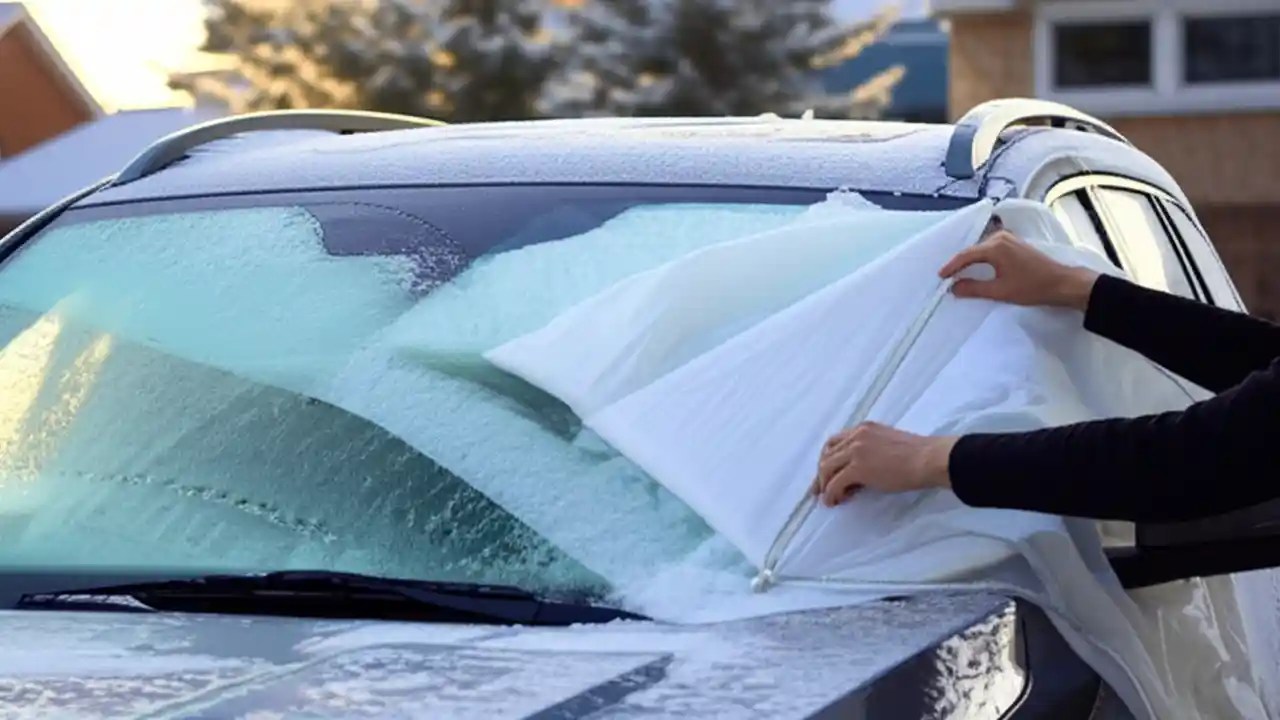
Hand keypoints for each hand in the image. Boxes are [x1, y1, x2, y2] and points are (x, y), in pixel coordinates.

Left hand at [812, 423, 956, 507]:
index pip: (836, 442)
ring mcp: (856, 450)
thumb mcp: (889, 444)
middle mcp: (856, 435)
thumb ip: (872, 451)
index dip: (827, 459)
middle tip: (819, 490)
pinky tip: (834, 502)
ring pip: (826, 468)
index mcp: (864, 428)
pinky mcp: (858, 467)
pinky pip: (835, 483)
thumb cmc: (918, 455)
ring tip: (829, 499)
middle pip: (827, 454)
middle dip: (821, 474)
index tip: (826, 474)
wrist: (929, 459)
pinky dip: (830, 494)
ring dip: (824, 485)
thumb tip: (861, 474)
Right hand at [939, 227, 1099, 310]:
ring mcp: (1009, 238)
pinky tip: (978, 266)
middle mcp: (1001, 237)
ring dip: (971, 260)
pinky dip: (982, 257)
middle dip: (959, 262)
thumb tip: (954, 287)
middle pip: (973, 249)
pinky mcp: (1015, 243)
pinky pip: (991, 248)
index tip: (940, 277)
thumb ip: (974, 288)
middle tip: (947, 275)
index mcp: (995, 246)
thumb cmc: (1032, 287)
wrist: (1062, 283)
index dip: (951, 267)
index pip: (966, 255)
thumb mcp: (1000, 291)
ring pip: (982, 248)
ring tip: (959, 272)